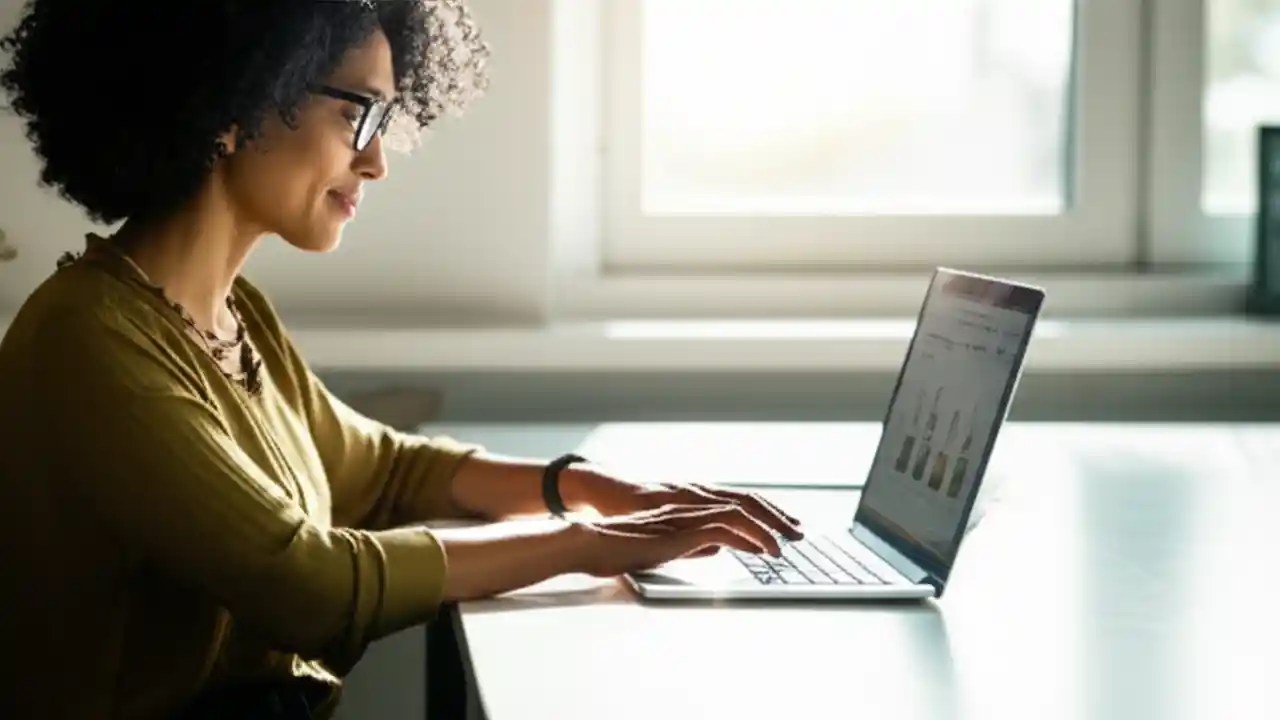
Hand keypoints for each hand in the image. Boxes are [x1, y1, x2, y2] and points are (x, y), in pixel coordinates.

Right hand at [564, 467, 804, 541]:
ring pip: (740, 511)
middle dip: (775, 516)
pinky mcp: (681, 529)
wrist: (590, 540)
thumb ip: (693, 541)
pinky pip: (725, 529)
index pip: (735, 501)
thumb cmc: (620, 544)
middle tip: (799, 532)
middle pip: (745, 501)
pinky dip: (749, 538)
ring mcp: (686, 513)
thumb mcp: (665, 542)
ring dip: (768, 527)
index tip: (784, 525)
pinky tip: (763, 550)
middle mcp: (691, 502)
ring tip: (786, 543)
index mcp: (688, 504)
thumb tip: (718, 548)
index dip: (763, 511)